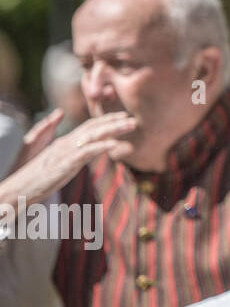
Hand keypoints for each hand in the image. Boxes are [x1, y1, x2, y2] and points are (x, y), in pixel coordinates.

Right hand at [4, 112, 136, 205]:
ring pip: (94, 136)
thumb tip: (88, 151)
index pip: (89, 126)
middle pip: (94, 127)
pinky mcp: (65, 163)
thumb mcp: (60, 164)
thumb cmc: (38, 179)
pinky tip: (116, 144)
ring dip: (114, 129)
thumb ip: (75, 155)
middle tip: (133, 119)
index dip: (106, 120)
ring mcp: (66, 152)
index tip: (123, 117)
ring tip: (131, 125)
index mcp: (65, 142)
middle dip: (114, 122)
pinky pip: (86, 152)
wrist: (19, 188)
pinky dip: (102, 146)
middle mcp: (66, 143)